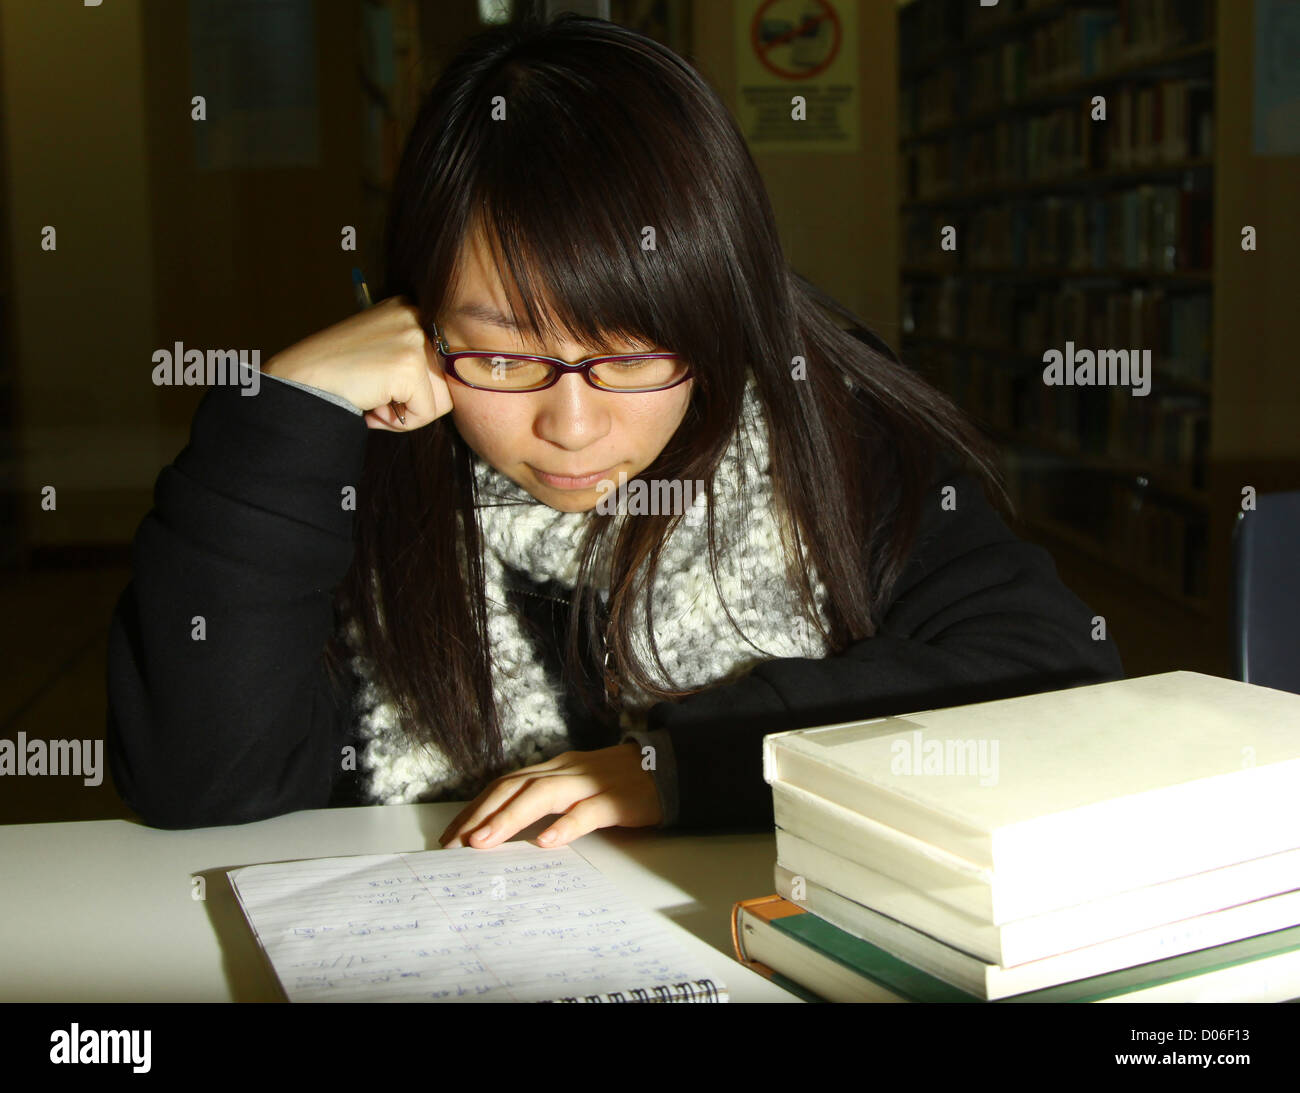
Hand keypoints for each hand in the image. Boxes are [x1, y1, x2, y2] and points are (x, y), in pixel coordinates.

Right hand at [262, 295, 453, 431]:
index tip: (388, 385)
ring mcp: (413, 338)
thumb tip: (456, 384)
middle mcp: (415, 315)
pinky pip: (425, 413)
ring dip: (409, 413)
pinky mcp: (408, 365)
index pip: (445, 361)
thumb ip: (416, 358)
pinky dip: (400, 422)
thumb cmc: (337, 373)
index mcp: (410, 308)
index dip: (420, 386)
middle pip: (447, 380)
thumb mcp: (382, 350)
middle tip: (379, 397)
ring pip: (442, 399)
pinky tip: (372, 405)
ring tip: (376, 400)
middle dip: (415, 400)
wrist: (300, 380)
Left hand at [438, 742, 662, 849]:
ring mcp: (590, 783)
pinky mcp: (616, 800)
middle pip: (514, 787)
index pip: (505, 785)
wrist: (668, 768)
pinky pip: (588, 812)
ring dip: (508, 819)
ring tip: (484, 841)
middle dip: (480, 815)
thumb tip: (506, 825)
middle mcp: (566, 772)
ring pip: (542, 795)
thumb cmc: (619, 783)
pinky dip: (566, 825)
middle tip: (456, 843)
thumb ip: (547, 800)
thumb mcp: (577, 787)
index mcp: (554, 770)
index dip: (476, 808)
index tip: (452, 835)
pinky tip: (547, 841)